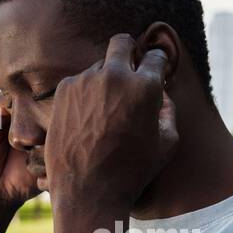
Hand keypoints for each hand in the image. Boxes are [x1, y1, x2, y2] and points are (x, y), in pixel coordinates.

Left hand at [44, 34, 178, 211]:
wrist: (87, 191)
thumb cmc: (132, 172)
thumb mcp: (166, 144)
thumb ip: (169, 111)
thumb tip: (161, 92)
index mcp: (145, 87)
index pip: (155, 57)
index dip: (157, 63)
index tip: (154, 68)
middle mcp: (114, 76)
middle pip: (121, 42)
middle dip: (128, 51)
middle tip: (128, 69)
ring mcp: (85, 80)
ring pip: (98, 66)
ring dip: (105, 79)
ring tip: (105, 110)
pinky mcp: (64, 90)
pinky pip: (79, 82)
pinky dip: (85, 94)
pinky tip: (87, 119)